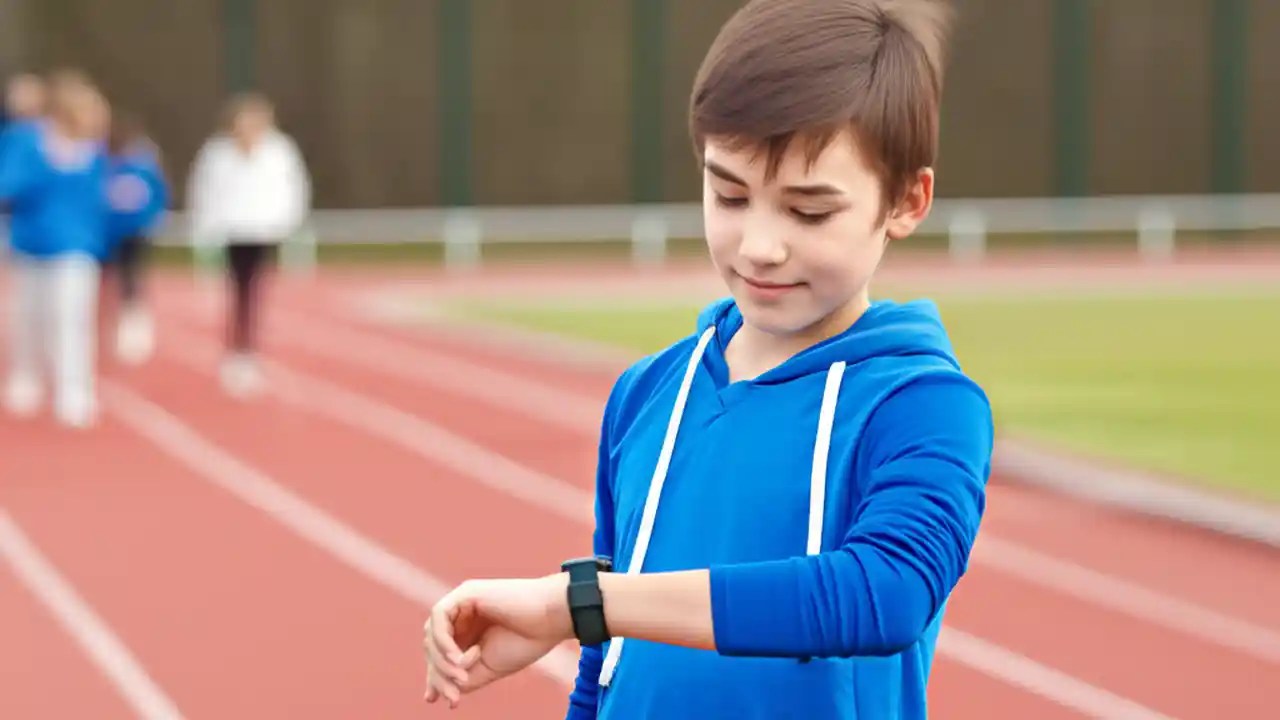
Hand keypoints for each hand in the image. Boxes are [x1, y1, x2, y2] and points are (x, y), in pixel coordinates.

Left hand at [423, 574, 571, 707]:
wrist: (551, 620)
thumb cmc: (526, 642)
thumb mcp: (488, 667)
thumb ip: (462, 677)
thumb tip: (436, 691)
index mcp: (469, 629)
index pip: (438, 652)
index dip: (433, 676)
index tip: (433, 699)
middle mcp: (462, 614)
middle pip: (432, 644)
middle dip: (438, 672)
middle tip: (454, 694)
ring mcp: (463, 601)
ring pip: (432, 633)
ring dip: (441, 660)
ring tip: (462, 678)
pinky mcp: (466, 592)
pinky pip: (439, 616)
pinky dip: (443, 641)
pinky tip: (459, 659)